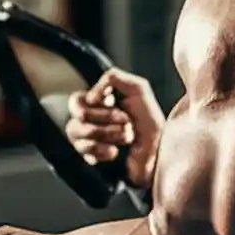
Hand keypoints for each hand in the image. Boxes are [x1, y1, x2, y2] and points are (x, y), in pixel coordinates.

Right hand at [66, 68, 164, 189]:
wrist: (157, 150)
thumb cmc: (150, 120)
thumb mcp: (138, 88)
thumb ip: (113, 77)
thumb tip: (90, 97)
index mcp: (98, 103)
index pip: (76, 100)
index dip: (93, 102)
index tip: (112, 102)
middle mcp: (89, 120)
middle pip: (78, 115)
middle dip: (105, 117)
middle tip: (127, 122)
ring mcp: (88, 139)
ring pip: (77, 133)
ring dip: (106, 133)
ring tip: (127, 138)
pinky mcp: (90, 157)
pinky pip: (82, 152)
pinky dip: (101, 151)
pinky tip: (114, 152)